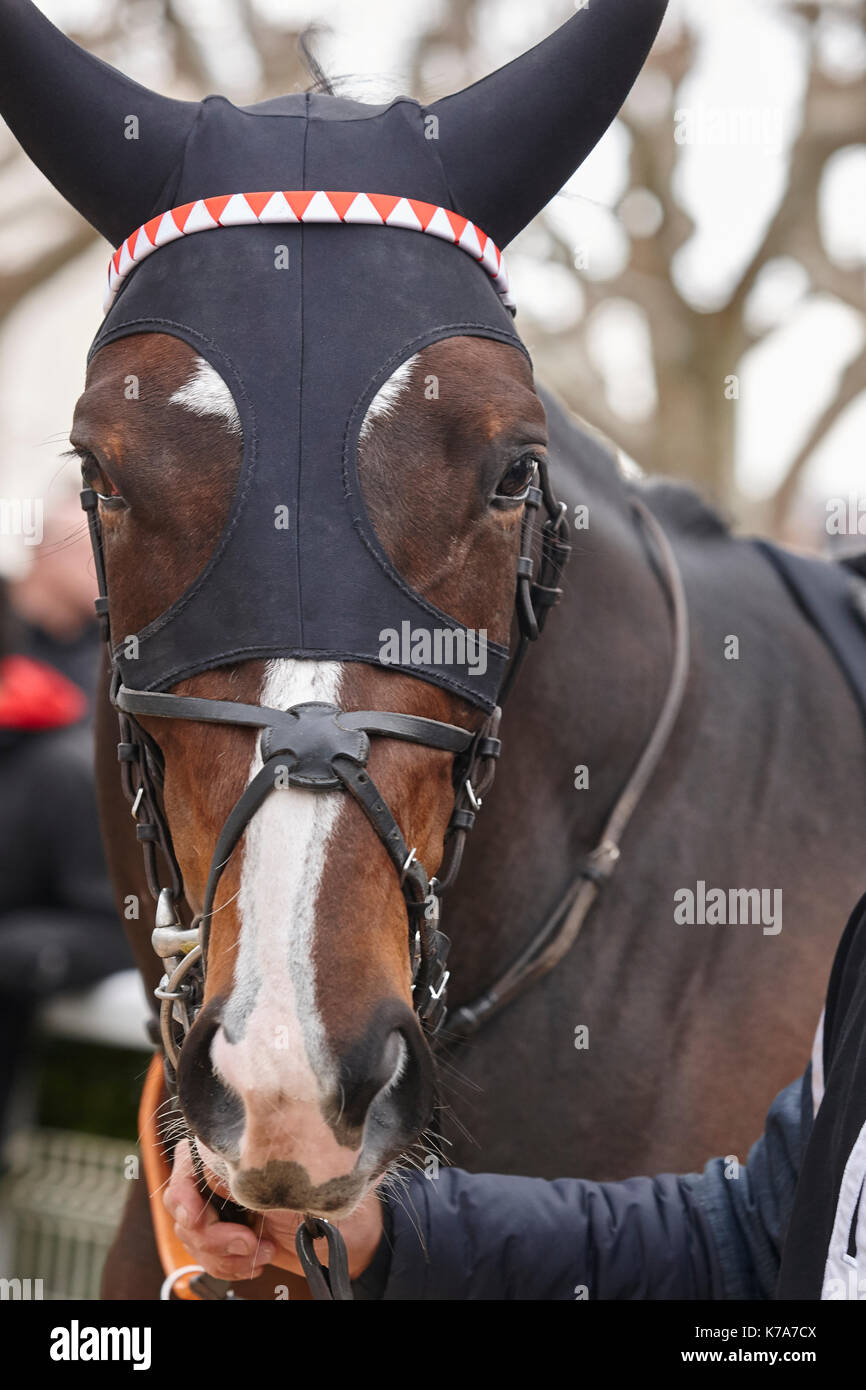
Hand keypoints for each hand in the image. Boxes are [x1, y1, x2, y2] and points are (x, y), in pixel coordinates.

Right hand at [163, 1140, 385, 1283]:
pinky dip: (228, 1266)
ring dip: (224, 1253)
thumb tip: (220, 1168)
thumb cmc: (331, 1197)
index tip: (199, 1216)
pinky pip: (205, 1257)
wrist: (349, 1238)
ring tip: (260, 1251)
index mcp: (241, 1148)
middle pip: (181, 1203)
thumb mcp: (297, 1183)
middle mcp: (225, 1173)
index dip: (184, 1189)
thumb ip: (256, 1172)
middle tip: (247, 1242)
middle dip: (210, 1233)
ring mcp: (224, 1206)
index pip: (188, 1159)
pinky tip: (257, 1260)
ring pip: (190, 1234)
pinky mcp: (228, 1235)